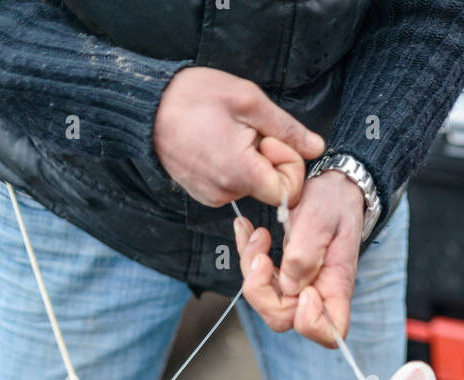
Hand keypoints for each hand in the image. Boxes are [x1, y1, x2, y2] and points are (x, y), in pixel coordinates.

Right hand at [153, 67, 324, 206]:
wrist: (147, 108)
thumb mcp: (248, 101)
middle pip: (270, 186)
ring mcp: (214, 197)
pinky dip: (233, 165)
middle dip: (268, 158)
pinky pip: (233, 184)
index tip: (271, 139)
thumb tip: (316, 148)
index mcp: (241, 174)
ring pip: (252, 184)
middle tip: (247, 130)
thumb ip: (286, 128)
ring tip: (226, 134)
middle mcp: (227, 194)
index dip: (289, 164)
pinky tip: (217, 144)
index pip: (289, 191)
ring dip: (250, 159)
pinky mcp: (204, 194)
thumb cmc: (194, 98)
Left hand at [234, 171, 364, 343]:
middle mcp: (316, 294)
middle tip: (262, 256)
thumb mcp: (321, 217)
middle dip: (262, 291)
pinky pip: (256, 279)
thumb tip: (289, 286)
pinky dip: (247, 256)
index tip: (304, 292)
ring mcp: (297, 287)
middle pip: (283, 319)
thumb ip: (306, 252)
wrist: (331, 184)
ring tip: (256, 234)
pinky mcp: (281, 275)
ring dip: (250, 268)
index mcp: (336, 286)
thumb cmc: (333, 200)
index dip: (310, 323)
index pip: (330, 333)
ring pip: (264, 300)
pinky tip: (247, 229)